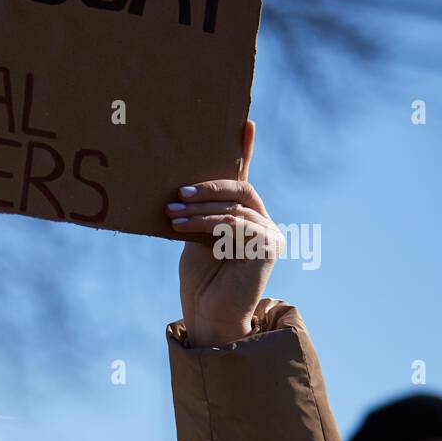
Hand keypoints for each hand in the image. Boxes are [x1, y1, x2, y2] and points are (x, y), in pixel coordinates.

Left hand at [170, 120, 283, 345]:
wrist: (209, 317)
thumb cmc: (200, 282)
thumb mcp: (195, 238)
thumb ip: (201, 214)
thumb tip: (183, 188)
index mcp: (248, 218)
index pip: (244, 180)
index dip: (245, 151)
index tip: (243, 123)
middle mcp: (264, 224)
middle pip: (241, 190)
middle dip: (209, 187)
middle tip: (178, 193)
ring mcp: (269, 237)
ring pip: (235, 208)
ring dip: (200, 209)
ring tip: (172, 213)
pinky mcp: (267, 250)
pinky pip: (237, 225)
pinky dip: (209, 223)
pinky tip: (185, 227)